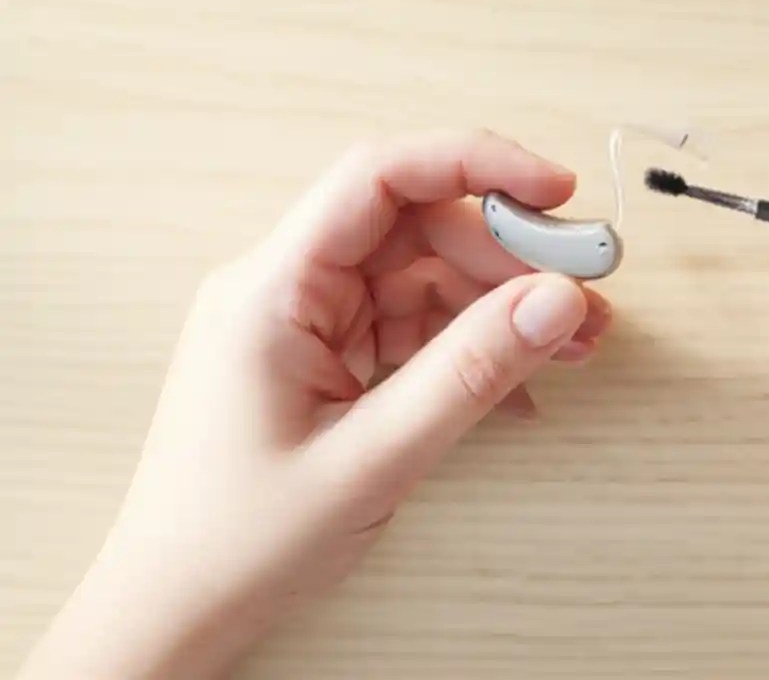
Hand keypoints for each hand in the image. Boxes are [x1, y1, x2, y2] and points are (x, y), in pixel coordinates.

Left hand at [20, 130, 611, 678]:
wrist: (177, 608)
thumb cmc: (240, 540)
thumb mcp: (372, 457)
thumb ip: (470, 371)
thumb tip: (557, 299)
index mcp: (273, 289)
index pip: (380, 179)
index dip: (476, 165)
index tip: (555, 191)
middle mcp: (289, 289)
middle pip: (417, 229)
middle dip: (509, 256)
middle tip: (585, 296)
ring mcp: (309, 323)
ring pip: (425, 279)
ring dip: (502, 305)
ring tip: (575, 344)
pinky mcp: (327, 357)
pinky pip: (413, 328)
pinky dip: (472, 349)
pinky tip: (521, 387)